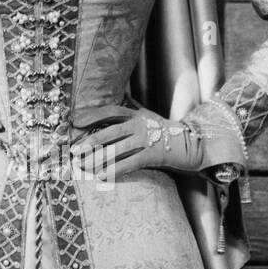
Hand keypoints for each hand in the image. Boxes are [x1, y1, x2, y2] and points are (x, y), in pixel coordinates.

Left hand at [70, 103, 230, 178]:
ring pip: (118, 149)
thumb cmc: (165, 131)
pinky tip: (102, 177)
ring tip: (84, 166)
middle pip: (111, 131)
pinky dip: (116, 170)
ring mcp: (148, 139)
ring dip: (99, 158)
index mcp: (136, 114)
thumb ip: (133, 106)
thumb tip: (121, 91)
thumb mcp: (148, 116)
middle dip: (90, 140)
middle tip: (73, 150)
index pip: (111, 111)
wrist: (193, 144)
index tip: (74, 121)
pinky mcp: (155, 154)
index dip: (92, 115)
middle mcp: (140, 124)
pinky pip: (131, 163)